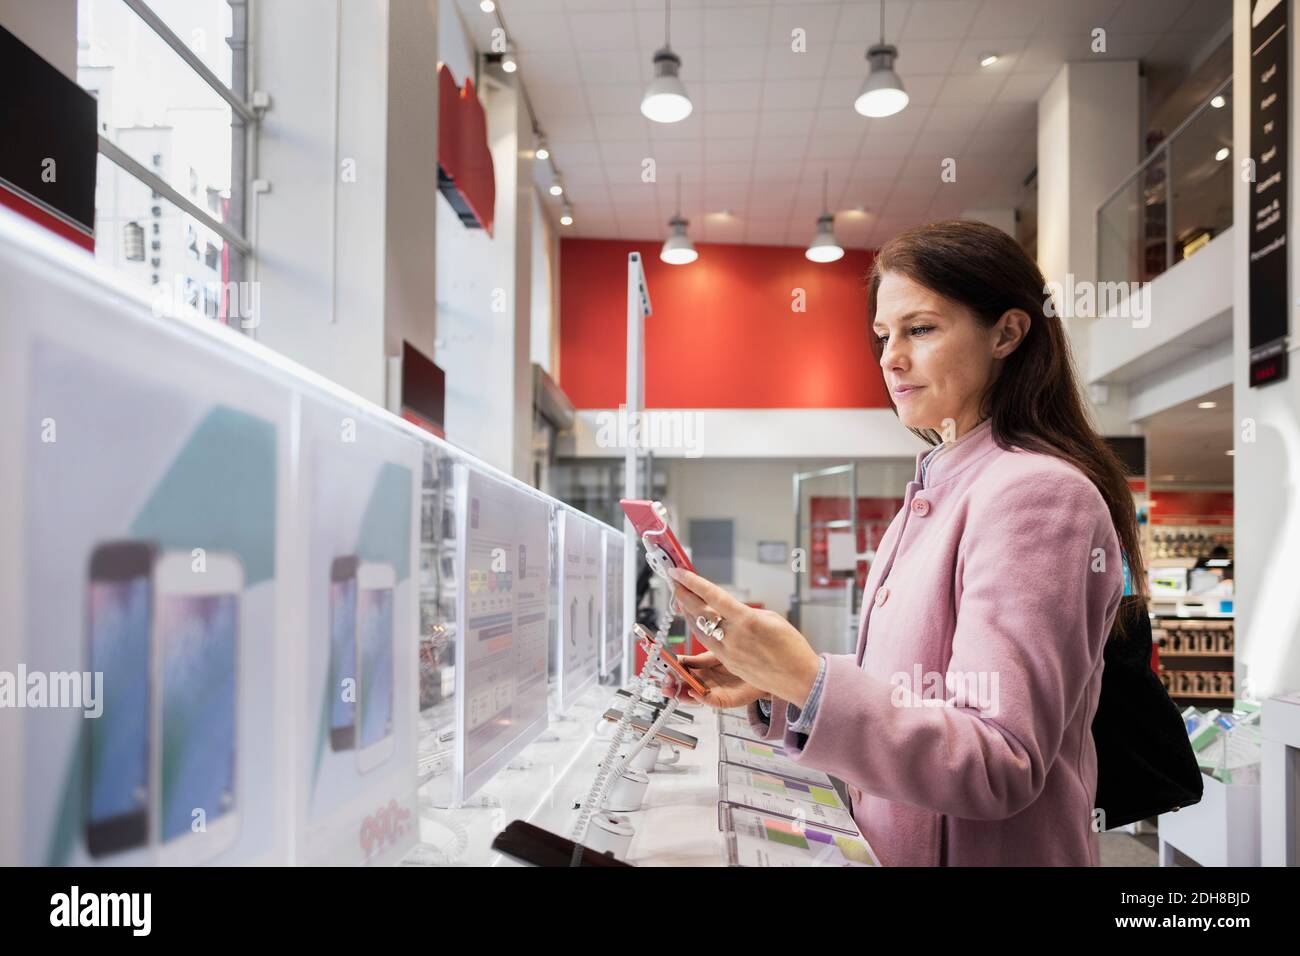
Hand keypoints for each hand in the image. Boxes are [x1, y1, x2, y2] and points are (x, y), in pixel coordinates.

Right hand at [661, 650, 766, 709]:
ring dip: (680, 693)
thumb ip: (699, 659)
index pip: (681, 670)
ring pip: (692, 695)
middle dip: (671, 684)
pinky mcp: (723, 700)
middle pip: (682, 685)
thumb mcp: (717, 654)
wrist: (764, 666)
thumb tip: (680, 658)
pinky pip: (710, 701)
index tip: (664, 667)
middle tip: (665, 682)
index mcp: (701, 667)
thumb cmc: (742, 658)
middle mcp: (704, 680)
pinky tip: (693, 692)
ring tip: (672, 690)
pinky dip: (700, 698)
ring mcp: (712, 691)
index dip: (671, 670)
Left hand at [667, 567, 822, 706]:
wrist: (800, 678)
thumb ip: (745, 613)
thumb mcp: (771, 619)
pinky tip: (694, 620)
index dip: (692, 582)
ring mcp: (729, 653)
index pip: (713, 596)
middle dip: (684, 594)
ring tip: (681, 598)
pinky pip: (707, 644)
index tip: (679, 572)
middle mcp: (734, 637)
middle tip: (674, 581)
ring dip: (687, 612)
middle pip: (700, 612)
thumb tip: (727, 609)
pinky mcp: (729, 664)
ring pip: (698, 629)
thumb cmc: (792, 647)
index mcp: (747, 621)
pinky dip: (698, 629)